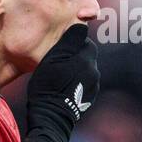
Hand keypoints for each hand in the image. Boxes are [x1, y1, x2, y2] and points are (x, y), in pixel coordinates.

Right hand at [26, 23, 98, 140]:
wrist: (51, 116)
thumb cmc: (47, 86)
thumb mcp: (52, 59)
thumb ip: (68, 42)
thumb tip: (81, 24)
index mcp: (86, 57)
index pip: (82, 40)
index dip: (69, 43)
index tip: (57, 49)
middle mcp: (94, 70)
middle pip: (85, 55)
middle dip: (74, 56)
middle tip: (56, 64)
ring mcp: (94, 85)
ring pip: (85, 69)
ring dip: (75, 70)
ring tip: (59, 78)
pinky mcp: (90, 97)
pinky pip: (84, 83)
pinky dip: (76, 83)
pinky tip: (64, 88)